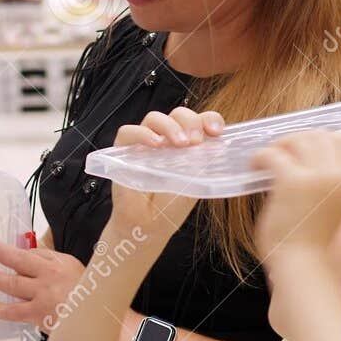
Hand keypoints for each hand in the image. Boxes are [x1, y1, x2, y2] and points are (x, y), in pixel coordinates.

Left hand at [0, 238, 85, 331]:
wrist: (98, 322)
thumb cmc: (89, 296)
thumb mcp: (75, 271)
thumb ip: (53, 262)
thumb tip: (30, 254)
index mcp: (60, 263)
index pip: (33, 253)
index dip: (16, 252)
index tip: (2, 250)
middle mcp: (49, 276)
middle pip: (19, 259)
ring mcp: (42, 295)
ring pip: (12, 283)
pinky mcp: (38, 315)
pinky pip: (13, 311)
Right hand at [107, 108, 220, 237]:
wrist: (147, 226)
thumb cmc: (171, 206)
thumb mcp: (195, 183)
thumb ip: (203, 163)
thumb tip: (217, 147)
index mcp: (188, 144)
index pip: (200, 120)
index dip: (210, 119)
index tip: (217, 132)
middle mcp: (166, 140)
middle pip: (178, 114)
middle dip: (190, 122)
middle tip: (195, 141)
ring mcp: (144, 144)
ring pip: (154, 118)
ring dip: (169, 126)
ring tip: (180, 144)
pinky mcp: (123, 152)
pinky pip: (128, 132)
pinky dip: (142, 134)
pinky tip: (155, 145)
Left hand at [249, 131, 340, 261]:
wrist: (305, 266)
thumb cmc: (314, 244)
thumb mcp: (332, 207)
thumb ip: (327, 185)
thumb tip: (304, 162)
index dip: (323, 139)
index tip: (304, 148)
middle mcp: (339, 175)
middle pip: (321, 135)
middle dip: (299, 138)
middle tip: (282, 151)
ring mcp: (317, 177)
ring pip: (299, 139)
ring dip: (280, 144)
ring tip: (267, 159)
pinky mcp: (292, 183)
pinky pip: (274, 154)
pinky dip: (261, 156)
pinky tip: (255, 165)